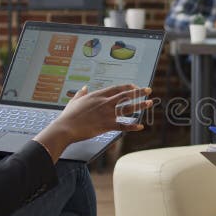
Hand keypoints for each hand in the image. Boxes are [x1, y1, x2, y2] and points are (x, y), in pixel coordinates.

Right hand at [34, 84, 152, 161]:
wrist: (65, 128)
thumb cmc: (69, 115)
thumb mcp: (75, 101)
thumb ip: (81, 93)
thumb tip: (84, 87)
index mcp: (98, 95)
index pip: (117, 88)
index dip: (128, 87)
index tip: (135, 87)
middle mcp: (105, 102)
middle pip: (125, 95)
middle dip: (139, 92)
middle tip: (149, 90)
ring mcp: (107, 114)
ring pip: (127, 108)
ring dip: (140, 105)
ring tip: (150, 103)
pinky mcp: (107, 125)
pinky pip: (123, 126)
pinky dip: (132, 126)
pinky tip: (141, 126)